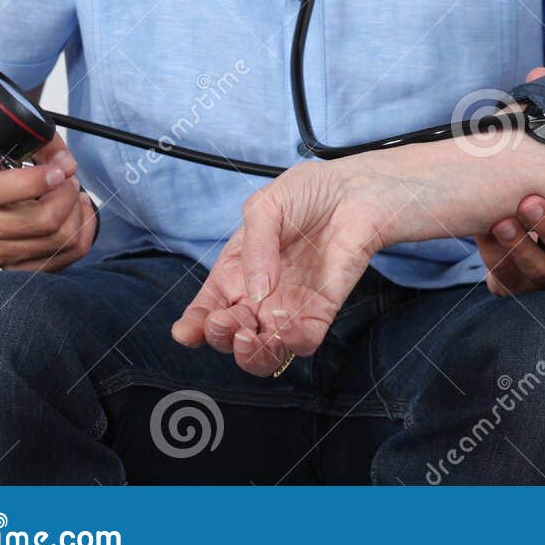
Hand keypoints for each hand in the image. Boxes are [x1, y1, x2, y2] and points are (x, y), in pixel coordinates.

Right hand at [0, 137, 95, 271]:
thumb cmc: (1, 167)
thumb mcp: (13, 141)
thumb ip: (44, 144)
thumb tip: (67, 165)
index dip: (36, 181)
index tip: (60, 171)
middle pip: (43, 221)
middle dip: (67, 195)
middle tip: (66, 180)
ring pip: (61, 239)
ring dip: (77, 212)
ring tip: (68, 195)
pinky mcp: (18, 267)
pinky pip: (69, 255)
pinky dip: (82, 230)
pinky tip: (73, 214)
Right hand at [171, 159, 387, 375]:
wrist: (357, 189)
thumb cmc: (309, 192)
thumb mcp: (266, 206)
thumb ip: (256, 247)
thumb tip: (255, 291)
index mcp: (236, 272)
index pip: (206, 310)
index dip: (193, 328)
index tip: (187, 332)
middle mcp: (259, 296)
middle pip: (231, 337)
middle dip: (221, 338)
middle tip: (226, 322)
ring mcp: (290, 307)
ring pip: (265, 352)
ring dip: (252, 354)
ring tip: (250, 334)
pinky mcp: (322, 311)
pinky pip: (304, 342)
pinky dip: (292, 341)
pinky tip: (287, 320)